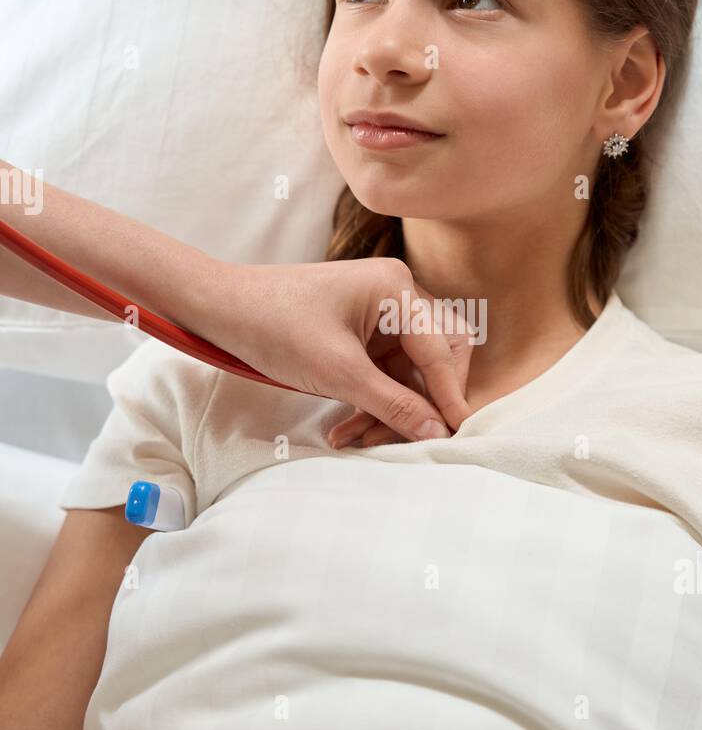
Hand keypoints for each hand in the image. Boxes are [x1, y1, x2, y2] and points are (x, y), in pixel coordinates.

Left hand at [208, 257, 473, 442]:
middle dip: (419, 402)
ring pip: (408, 374)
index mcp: (396, 289)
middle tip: (401, 437)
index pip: (442, 350)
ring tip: (353, 439)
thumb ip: (393, 404)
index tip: (453, 437)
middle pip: (436, 359)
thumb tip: (438, 432)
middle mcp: (396, 296)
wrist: (219, 310)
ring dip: (388, 410)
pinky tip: (345, 429)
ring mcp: (379, 315)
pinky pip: (384, 375)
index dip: (450, 396)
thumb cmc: (273, 326)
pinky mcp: (362, 334)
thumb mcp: (337, 373)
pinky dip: (370, 403)